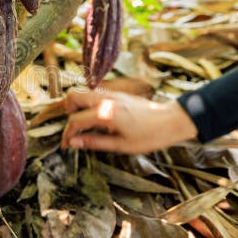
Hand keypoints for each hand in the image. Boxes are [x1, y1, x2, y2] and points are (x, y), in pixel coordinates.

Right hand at [60, 87, 197, 153]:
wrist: (171, 120)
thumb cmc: (150, 136)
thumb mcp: (121, 145)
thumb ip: (95, 142)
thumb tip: (74, 143)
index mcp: (106, 113)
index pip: (76, 120)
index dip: (68, 134)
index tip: (66, 145)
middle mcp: (106, 99)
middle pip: (73, 95)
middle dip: (68, 111)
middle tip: (74, 128)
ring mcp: (111, 93)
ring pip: (83, 92)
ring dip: (78, 106)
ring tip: (85, 124)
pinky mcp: (117, 93)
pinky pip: (94, 94)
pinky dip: (88, 103)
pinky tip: (98, 119)